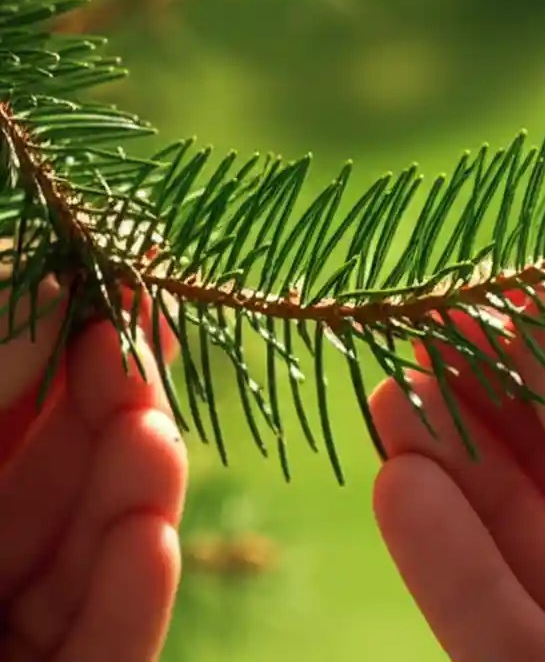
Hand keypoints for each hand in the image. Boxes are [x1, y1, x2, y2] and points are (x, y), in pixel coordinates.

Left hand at [0, 280, 185, 661]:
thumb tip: (52, 288)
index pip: (4, 413)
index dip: (62, 350)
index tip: (124, 292)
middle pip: (53, 484)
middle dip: (111, 418)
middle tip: (147, 357)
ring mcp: (3, 634)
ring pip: (85, 564)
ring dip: (137, 499)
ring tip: (159, 442)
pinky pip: (95, 653)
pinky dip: (132, 603)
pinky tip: (155, 542)